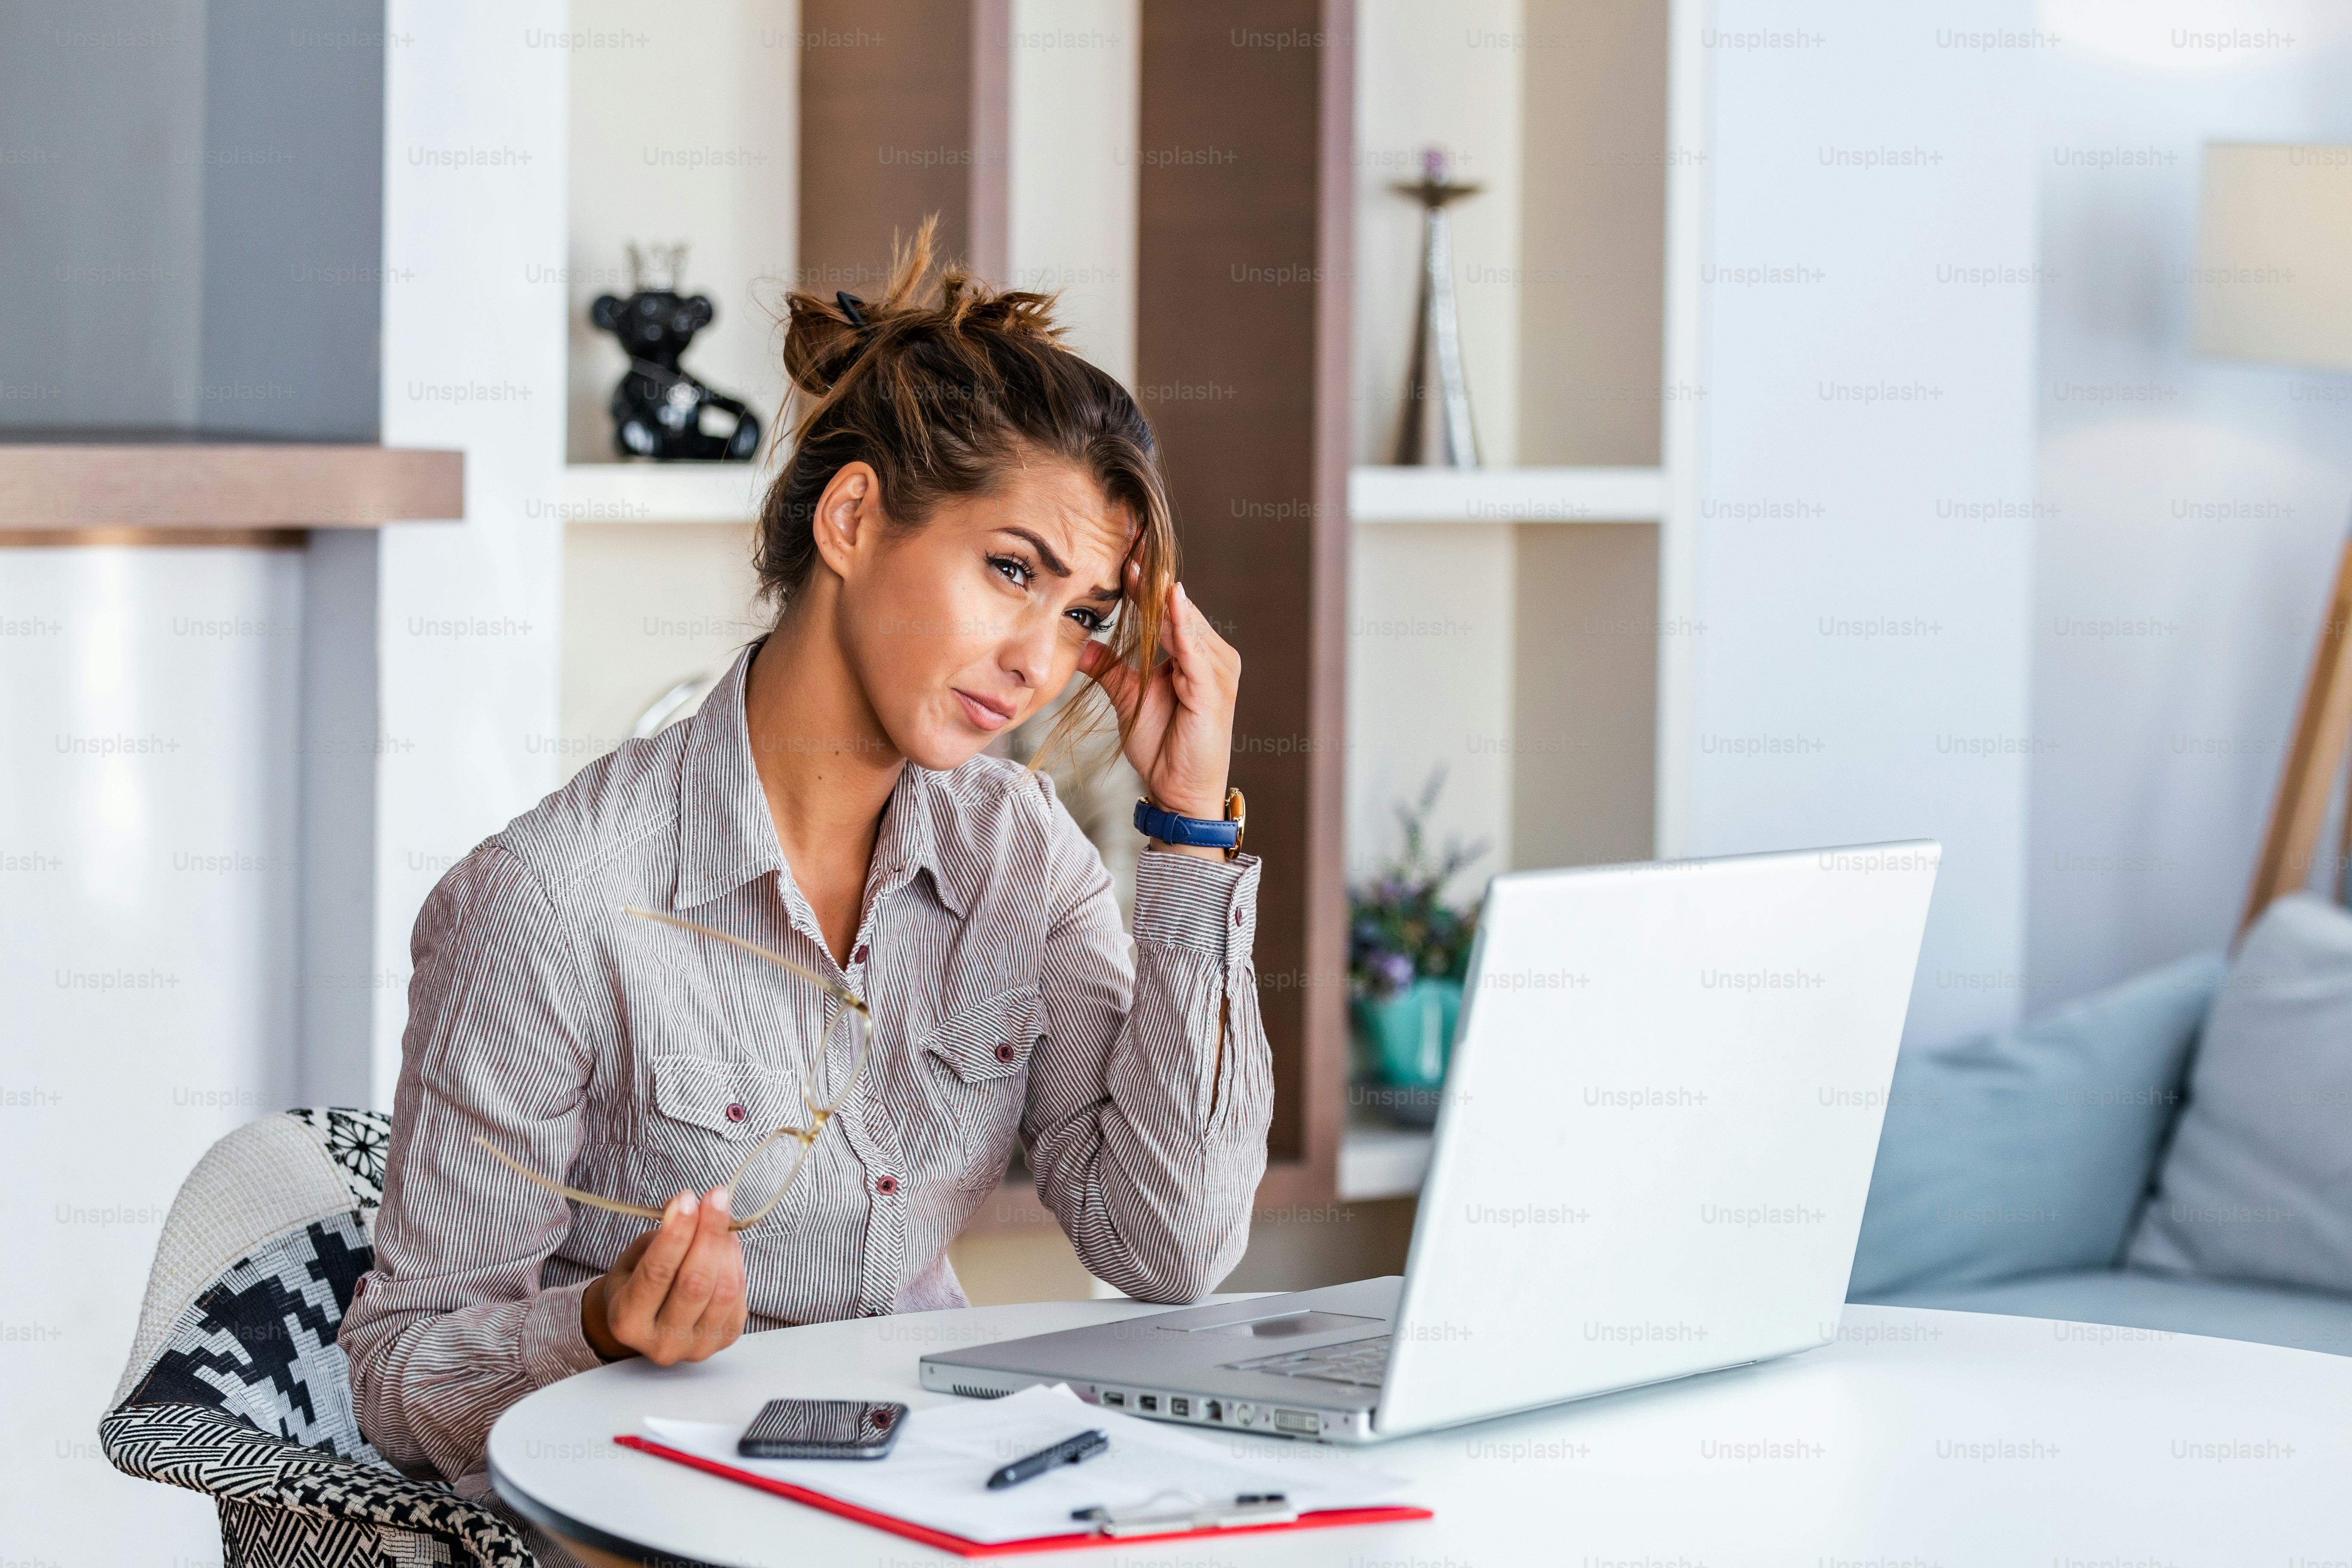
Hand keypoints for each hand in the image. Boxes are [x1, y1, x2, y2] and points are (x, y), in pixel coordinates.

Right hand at [582, 1186, 746, 1365]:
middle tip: (714, 1197)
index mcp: (628, 1322)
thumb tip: (687, 1204)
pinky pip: (739, 1295)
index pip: (658, 1272)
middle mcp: (662, 1342)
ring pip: (723, 1289)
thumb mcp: (636, 1256)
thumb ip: (660, 1234)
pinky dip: (736, 1262)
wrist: (648, 1322)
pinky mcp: (725, 1340)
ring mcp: (696, 1346)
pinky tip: (727, 1242)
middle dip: (708, 1232)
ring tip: (720, 1217)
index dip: (676, 1232)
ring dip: (726, 1245)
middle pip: (695, 1283)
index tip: (687, 1198)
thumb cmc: (638, 1283)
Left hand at [1078, 577, 1239, 847]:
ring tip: (1138, 564)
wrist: (1179, 791)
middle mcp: (1212, 657)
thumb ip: (1111, 670)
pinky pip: (1193, 650)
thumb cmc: (1163, 746)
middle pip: (1177, 609)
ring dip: (1160, 595)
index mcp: (1194, 655)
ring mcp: (1215, 672)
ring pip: (1185, 623)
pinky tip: (1169, 601)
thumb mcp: (1129, 699)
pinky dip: (1181, 625)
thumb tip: (1083, 645)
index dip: (1146, 582)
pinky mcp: (1213, 689)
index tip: (1123, 551)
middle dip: (1151, 578)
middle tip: (1128, 542)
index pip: (1168, 610)